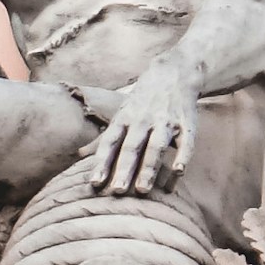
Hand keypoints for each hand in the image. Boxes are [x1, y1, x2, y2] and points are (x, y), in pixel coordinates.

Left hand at [88, 75, 196, 196]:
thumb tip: (77, 155)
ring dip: (149, 168)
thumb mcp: (121, 115)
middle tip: (117, 191)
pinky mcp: (186, 124)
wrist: (174, 72)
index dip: (102, 162)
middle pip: (131, 147)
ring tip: (143, 190)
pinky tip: (178, 172)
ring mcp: (165, 122)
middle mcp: (142, 120)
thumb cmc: (142, 101)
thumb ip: (102, 138)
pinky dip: (182, 156)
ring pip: (156, 147)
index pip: (110, 142)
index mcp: (124, 119)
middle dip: (124, 169)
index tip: (95, 183)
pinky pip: (185, 143)